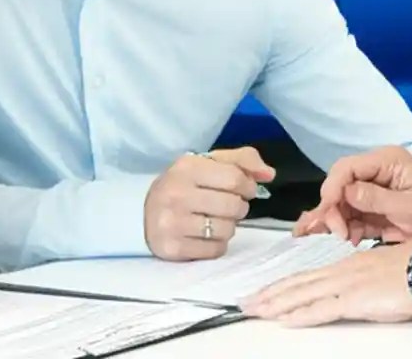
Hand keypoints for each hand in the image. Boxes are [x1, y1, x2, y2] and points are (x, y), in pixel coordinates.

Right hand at [144, 147, 275, 260]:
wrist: (142, 212)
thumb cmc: (183, 186)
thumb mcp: (207, 164)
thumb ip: (241, 161)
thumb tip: (269, 174)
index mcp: (187, 167)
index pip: (235, 178)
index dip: (248, 186)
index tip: (244, 190)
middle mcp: (177, 194)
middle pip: (234, 206)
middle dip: (238, 208)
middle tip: (227, 206)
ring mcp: (172, 222)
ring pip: (227, 230)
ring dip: (228, 227)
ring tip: (214, 220)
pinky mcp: (173, 248)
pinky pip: (216, 249)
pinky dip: (217, 244)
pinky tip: (205, 235)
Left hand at [241, 240, 411, 325]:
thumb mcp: (384, 272)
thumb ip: (365, 282)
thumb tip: (356, 291)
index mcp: (349, 265)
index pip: (308, 277)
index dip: (284, 285)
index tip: (265, 292)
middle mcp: (342, 271)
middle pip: (297, 284)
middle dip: (269, 294)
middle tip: (246, 302)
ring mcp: (347, 284)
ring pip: (302, 294)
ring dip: (275, 303)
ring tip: (254, 309)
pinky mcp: (356, 298)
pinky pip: (321, 308)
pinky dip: (300, 314)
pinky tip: (284, 319)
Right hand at [295, 147, 411, 243]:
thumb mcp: (411, 206)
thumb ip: (377, 199)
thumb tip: (346, 194)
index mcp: (386, 162)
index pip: (346, 169)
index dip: (332, 190)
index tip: (329, 214)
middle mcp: (376, 172)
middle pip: (340, 185)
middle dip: (333, 209)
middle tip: (337, 233)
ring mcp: (375, 190)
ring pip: (343, 202)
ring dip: (338, 220)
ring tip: (338, 238)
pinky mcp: (377, 207)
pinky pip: (354, 215)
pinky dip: (348, 227)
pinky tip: (350, 238)